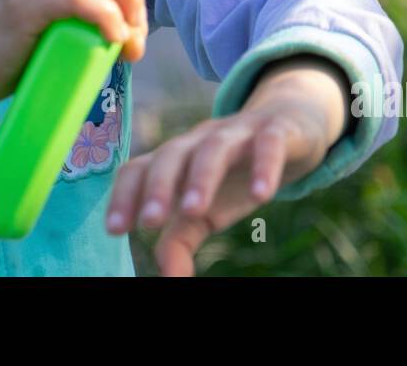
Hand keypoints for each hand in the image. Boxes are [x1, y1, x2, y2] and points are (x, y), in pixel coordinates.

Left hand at [105, 59, 348, 275]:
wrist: (291, 129)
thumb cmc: (236, 175)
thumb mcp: (207, 211)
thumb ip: (180, 240)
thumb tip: (167, 278)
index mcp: (176, 158)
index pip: (139, 168)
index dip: (124, 196)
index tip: (115, 229)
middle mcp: (199, 139)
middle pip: (172, 154)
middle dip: (158, 187)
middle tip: (149, 222)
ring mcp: (237, 131)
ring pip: (214, 147)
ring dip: (202, 177)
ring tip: (195, 211)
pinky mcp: (276, 130)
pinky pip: (269, 143)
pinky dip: (264, 166)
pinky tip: (263, 196)